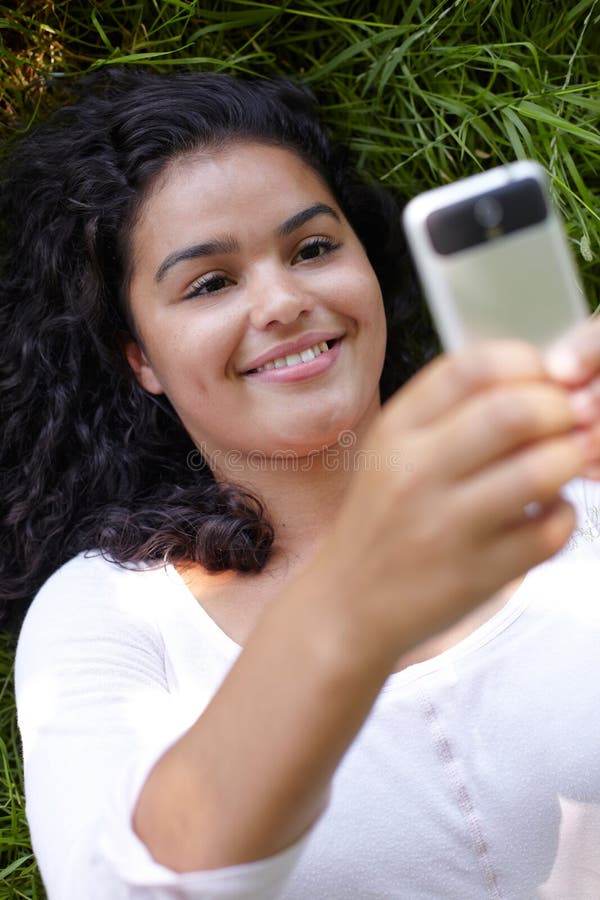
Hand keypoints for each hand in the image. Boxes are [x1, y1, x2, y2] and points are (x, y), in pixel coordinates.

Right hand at [326, 339, 597, 656]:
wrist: (346, 605)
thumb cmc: (383, 520)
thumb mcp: (394, 451)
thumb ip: (453, 412)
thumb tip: (540, 381)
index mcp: (397, 430)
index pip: (474, 366)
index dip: (527, 364)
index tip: (540, 383)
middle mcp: (415, 472)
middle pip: (515, 412)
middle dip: (559, 410)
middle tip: (564, 425)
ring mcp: (444, 527)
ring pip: (541, 471)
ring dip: (568, 461)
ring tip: (560, 467)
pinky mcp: (474, 575)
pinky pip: (550, 532)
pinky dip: (563, 516)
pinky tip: (544, 515)